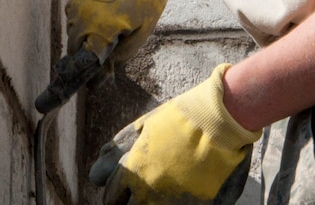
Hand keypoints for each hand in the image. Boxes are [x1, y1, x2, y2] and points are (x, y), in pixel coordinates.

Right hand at [65, 0, 193, 65]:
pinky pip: (74, 0)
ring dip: (81, 25)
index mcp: (99, 27)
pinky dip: (82, 6)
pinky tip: (99, 3)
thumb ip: (121, 54)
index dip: (83, 66)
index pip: (79, 55)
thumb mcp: (142, 33)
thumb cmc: (149, 0)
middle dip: (81, 46)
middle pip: (72, 37)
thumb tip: (104, 66)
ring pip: (71, 18)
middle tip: (97, 45)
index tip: (89, 71)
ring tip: (100, 21)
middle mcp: (83, 11)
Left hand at [88, 63, 259, 203]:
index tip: (123, 193)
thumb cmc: (180, 119)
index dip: (116, 196)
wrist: (218, 122)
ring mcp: (169, 204)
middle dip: (130, 203)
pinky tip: (179, 199)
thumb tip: (96, 173)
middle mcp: (146, 192)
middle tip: (140, 194)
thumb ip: (114, 152)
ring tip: (161, 196)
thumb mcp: (141, 128)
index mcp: (130, 171)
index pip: (110, 199)